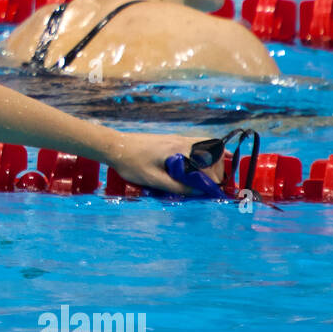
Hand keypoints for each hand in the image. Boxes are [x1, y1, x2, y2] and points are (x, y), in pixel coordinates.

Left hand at [106, 131, 225, 195]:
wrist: (114, 146)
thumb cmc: (131, 163)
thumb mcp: (153, 179)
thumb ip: (177, 186)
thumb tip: (198, 193)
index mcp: (179, 149)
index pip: (207, 162)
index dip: (214, 178)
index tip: (215, 191)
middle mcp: (181, 141)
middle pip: (211, 152)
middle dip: (218, 168)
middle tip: (217, 185)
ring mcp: (176, 138)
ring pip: (204, 147)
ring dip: (211, 161)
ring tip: (214, 177)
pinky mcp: (170, 140)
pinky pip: (194, 145)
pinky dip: (203, 154)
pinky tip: (202, 163)